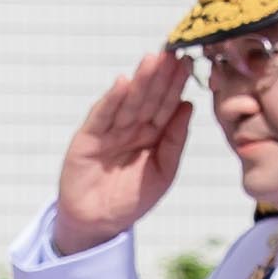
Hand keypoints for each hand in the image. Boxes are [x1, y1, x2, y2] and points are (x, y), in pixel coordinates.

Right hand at [53, 48, 193, 249]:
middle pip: (149, 98)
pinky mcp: (88, 138)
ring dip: (140, 81)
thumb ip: (175, 141)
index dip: (177, 85)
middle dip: (161, 76)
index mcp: (152, 134)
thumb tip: (188, 106)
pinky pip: (102, 116)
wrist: (98, 224)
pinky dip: (111, 100)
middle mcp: (131, 127)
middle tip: (174, 53)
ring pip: (128, 102)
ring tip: (152, 60)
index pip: (167, 105)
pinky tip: (122, 83)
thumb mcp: (163, 172)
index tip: (189, 63)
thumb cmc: (131, 200)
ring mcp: (109, 131)